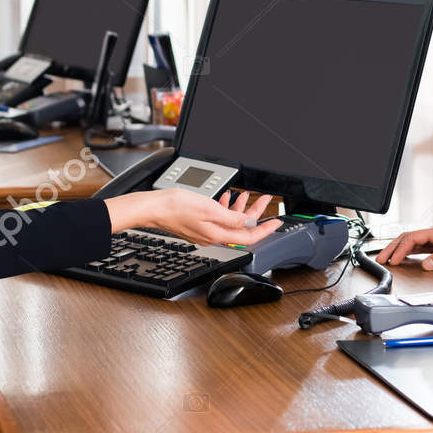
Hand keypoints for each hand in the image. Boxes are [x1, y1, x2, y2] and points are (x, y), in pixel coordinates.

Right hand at [105, 188, 279, 248]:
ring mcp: (205, 231)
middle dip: (256, 214)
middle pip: (241, 228)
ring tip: (248, 196)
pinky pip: (218, 218)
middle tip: (266, 201)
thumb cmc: (176, 207)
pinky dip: (226, 208)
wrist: (155, 208)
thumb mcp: (210, 208)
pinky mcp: (198, 224)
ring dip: (241, 209)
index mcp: (218, 235)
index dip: (265, 229)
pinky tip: (226, 198)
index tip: (277, 222)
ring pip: (230, 222)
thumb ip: (231, 217)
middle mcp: (213, 236)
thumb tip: (248, 223)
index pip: (249, 237)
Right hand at [374, 223, 432, 270]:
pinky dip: (406, 252)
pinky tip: (401, 259)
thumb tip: (425, 263)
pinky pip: (418, 247)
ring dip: (397, 250)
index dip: (401, 249)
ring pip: (410, 242)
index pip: (413, 237)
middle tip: (381, 259)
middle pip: (407, 237)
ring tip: (386, 259)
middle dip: (392, 248)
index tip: (394, 261)